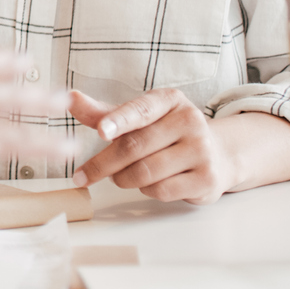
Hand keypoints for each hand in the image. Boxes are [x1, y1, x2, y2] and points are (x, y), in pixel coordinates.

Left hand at [68, 88, 238, 204]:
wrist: (218, 154)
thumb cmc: (167, 134)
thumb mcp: (139, 117)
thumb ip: (104, 112)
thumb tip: (71, 98)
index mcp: (170, 100)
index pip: (141, 109)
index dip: (119, 120)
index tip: (100, 131)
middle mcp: (190, 121)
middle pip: (135, 146)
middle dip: (103, 164)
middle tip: (83, 174)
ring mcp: (202, 150)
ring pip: (146, 172)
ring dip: (123, 179)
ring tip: (121, 176)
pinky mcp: (206, 179)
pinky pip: (162, 190)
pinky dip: (146, 191)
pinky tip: (148, 184)